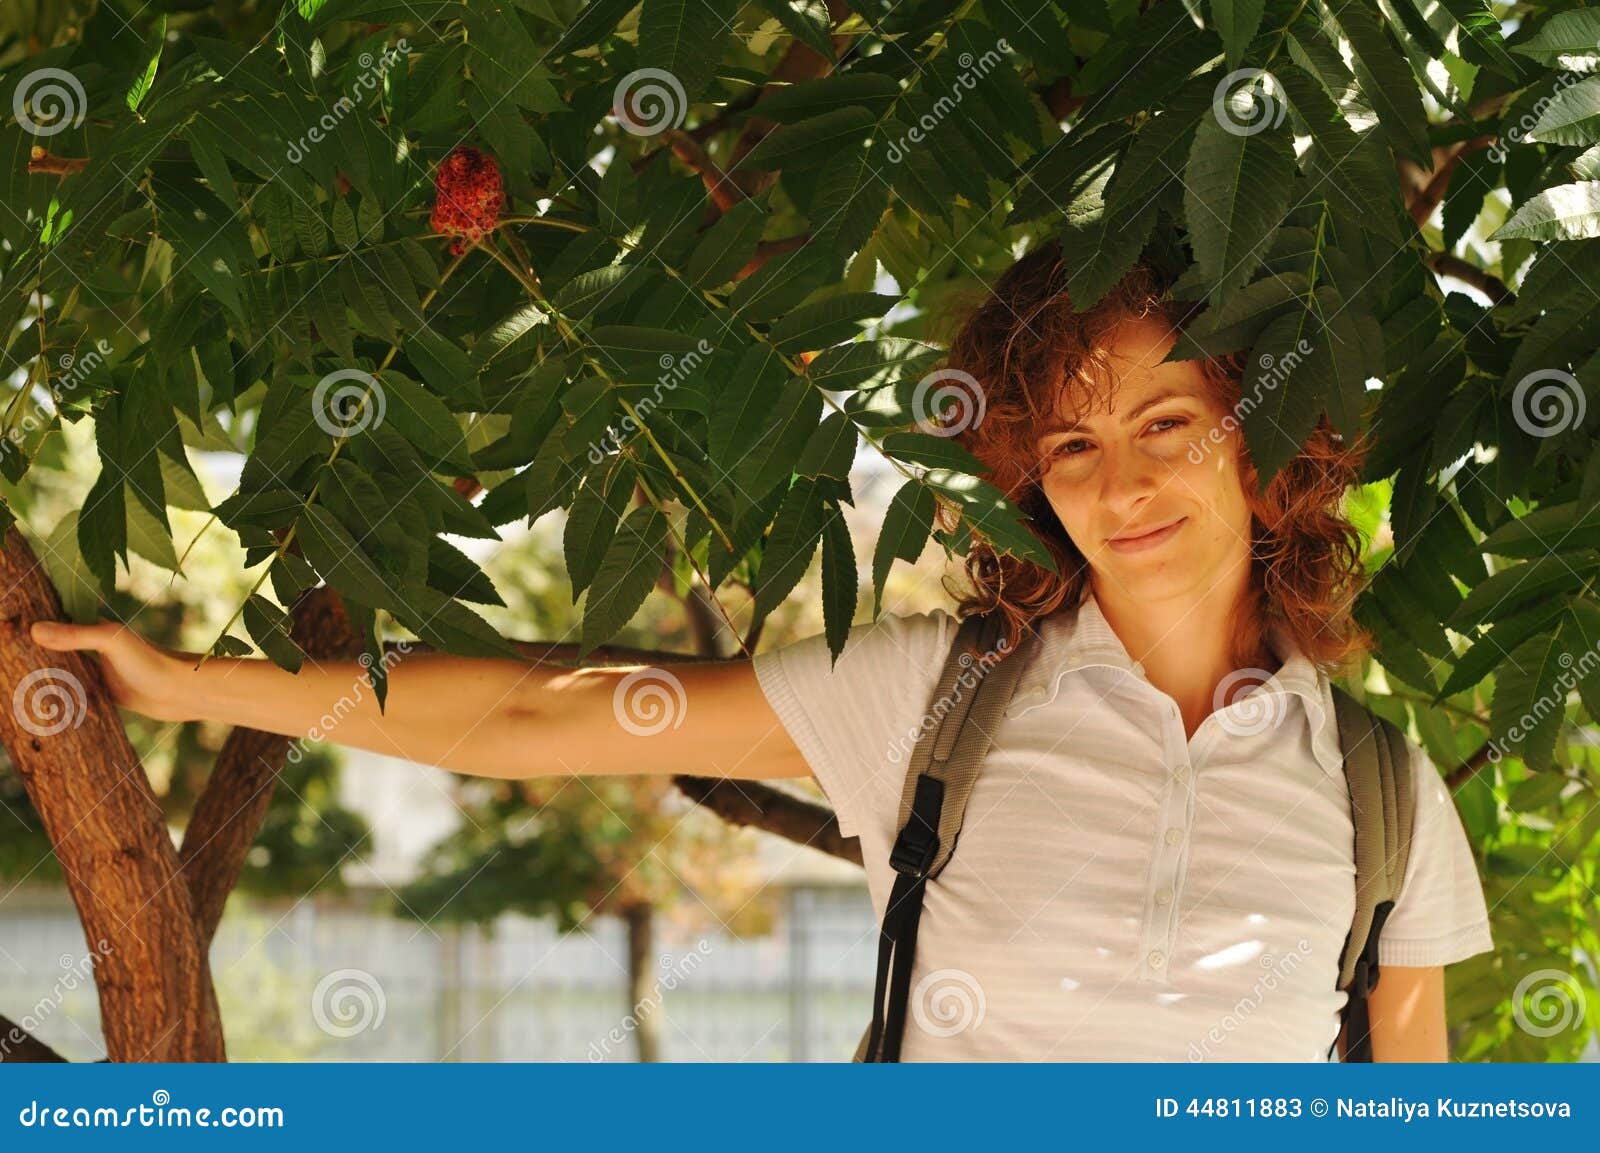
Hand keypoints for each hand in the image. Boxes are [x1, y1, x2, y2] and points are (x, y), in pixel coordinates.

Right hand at [30, 619, 190, 722]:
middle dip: (38, 656)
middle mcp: (95, 647)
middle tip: (16, 667)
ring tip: (24, 685)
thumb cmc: (152, 662)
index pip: (57, 623)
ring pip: (64, 673)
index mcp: (95, 628)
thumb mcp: (112, 642)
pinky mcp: (105, 693)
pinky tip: (45, 708)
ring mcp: (99, 671)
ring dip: (48, 679)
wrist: (183, 693)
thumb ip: (76, 635)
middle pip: (57, 649)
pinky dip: (61, 699)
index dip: (39, 628)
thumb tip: (34, 630)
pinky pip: (75, 695)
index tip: (17, 635)